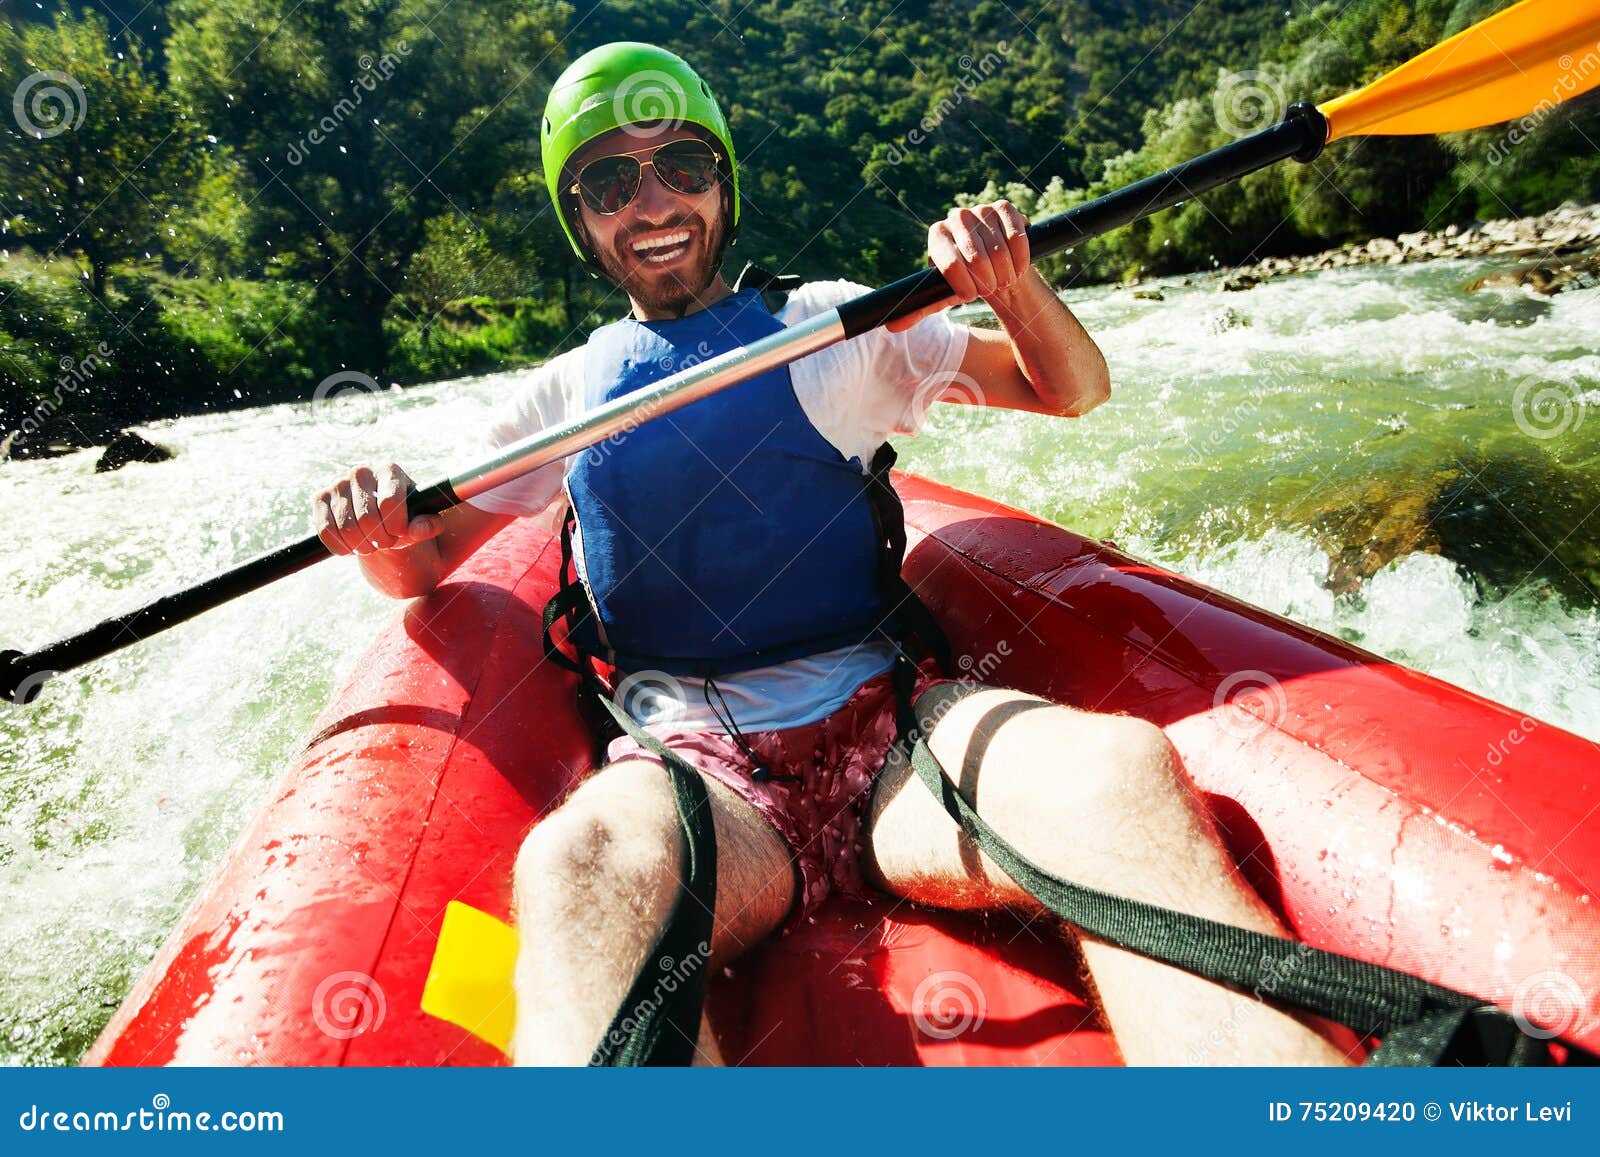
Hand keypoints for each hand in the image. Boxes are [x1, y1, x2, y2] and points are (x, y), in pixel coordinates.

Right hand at [311, 462, 442, 555]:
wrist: (379, 520)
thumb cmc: (403, 518)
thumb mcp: (421, 521)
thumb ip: (427, 525)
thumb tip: (420, 528)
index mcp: (389, 470)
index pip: (390, 503)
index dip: (397, 527)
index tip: (400, 533)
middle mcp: (361, 472)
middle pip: (368, 519)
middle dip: (380, 540)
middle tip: (385, 543)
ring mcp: (338, 483)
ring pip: (347, 528)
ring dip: (361, 546)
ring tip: (371, 545)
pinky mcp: (320, 498)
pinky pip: (326, 531)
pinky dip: (340, 547)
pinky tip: (352, 547)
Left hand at [886, 199, 1031, 332]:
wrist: (996, 268)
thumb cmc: (967, 282)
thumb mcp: (942, 296)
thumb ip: (918, 308)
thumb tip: (892, 326)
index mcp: (937, 235)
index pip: (950, 263)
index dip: (964, 286)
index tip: (971, 297)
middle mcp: (956, 217)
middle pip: (976, 258)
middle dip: (987, 282)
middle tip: (990, 289)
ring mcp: (981, 210)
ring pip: (998, 249)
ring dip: (1004, 274)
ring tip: (1003, 281)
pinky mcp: (1004, 208)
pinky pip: (1015, 236)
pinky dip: (1019, 258)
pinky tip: (1017, 268)